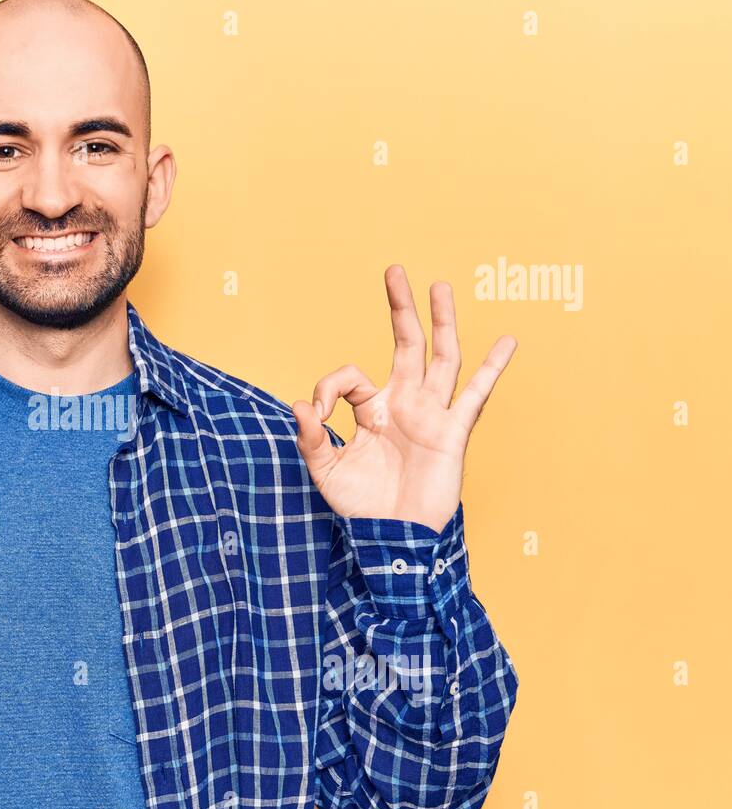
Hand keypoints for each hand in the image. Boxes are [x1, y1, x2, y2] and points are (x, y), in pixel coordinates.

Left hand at [291, 264, 516, 533]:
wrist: (394, 537)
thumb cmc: (362, 507)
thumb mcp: (326, 472)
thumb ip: (312, 438)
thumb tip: (300, 403)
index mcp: (371, 411)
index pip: (351, 377)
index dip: (330, 386)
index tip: (318, 409)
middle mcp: (403, 404)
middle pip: (406, 346)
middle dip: (400, 309)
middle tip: (395, 271)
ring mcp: (430, 415)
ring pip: (441, 358)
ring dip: (441, 322)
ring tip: (440, 287)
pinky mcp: (452, 432)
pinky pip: (474, 396)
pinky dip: (492, 368)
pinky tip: (507, 341)